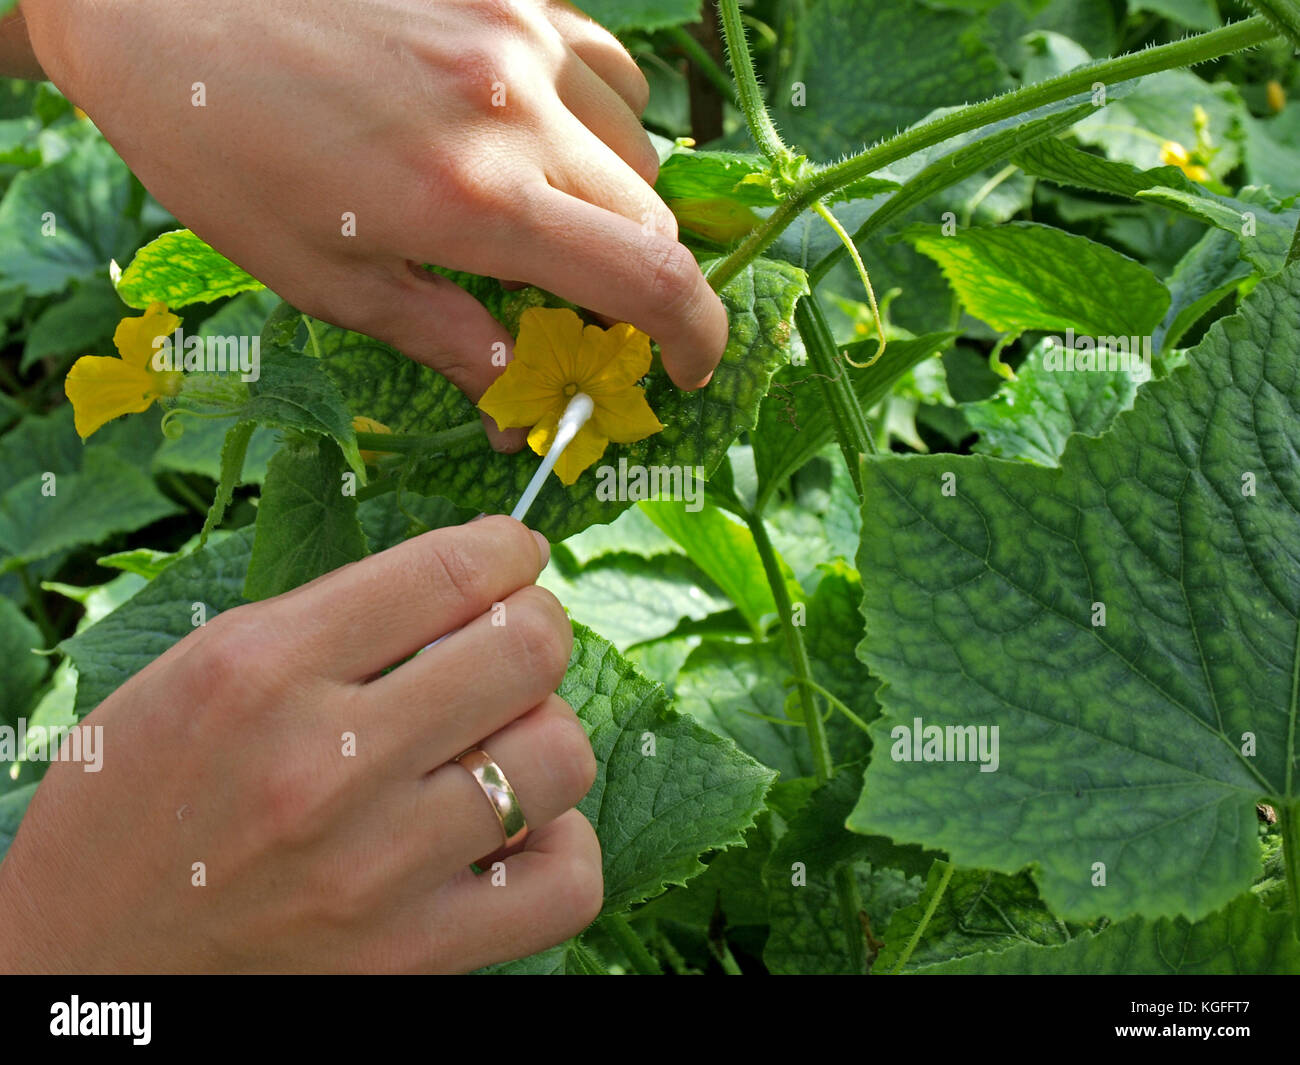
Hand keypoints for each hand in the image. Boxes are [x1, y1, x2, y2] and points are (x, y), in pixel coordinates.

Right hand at [0, 517, 600, 972]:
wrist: (82, 963)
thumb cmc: (136, 804)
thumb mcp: (195, 671)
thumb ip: (330, 622)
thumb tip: (470, 585)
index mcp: (261, 668)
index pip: (450, 571)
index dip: (510, 550)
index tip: (516, 558)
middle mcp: (324, 761)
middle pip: (530, 650)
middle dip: (537, 628)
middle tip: (512, 645)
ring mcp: (375, 866)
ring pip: (561, 756)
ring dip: (544, 736)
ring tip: (498, 745)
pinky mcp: (411, 955)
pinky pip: (566, 884)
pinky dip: (562, 847)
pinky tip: (516, 831)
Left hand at [21, 0, 730, 448]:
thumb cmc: (220, 149)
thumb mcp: (326, 278)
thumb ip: (446, 340)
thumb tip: (519, 411)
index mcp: (479, 203)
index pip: (652, 281)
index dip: (695, 337)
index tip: (685, 368)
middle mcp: (520, 112)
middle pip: (654, 215)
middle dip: (637, 277)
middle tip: (583, 301)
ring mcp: (519, 35)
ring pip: (638, 136)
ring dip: (616, 196)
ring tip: (546, 211)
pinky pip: (598, 62)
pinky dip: (595, 113)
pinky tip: (536, 129)